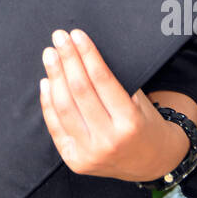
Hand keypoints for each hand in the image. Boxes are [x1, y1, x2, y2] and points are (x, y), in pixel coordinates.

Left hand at [39, 28, 189, 181]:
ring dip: (55, 76)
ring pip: (64, 107)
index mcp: (130, 123)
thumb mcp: (140, 103)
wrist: (149, 163)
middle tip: (59, 38)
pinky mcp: (74, 160)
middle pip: (80, 91)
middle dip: (68, 60)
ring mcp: (89, 154)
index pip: (103, 80)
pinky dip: (48, 102)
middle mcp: (108, 140)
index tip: (77, 35)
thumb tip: (84, 52)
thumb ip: (116, 83)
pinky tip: (47, 81)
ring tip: (50, 55)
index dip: (88, 54)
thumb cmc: (144, 124)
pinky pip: (55, 126)